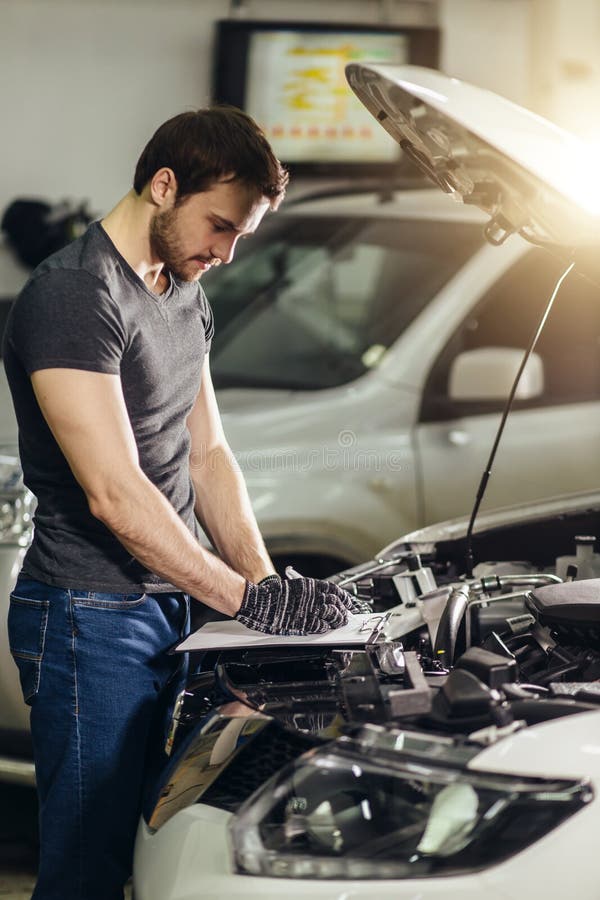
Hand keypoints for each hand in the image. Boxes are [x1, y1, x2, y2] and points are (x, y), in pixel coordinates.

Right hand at [236, 574, 356, 634]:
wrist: (261, 603)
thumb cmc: (275, 595)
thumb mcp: (296, 587)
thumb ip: (311, 592)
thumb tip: (323, 598)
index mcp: (312, 586)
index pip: (335, 591)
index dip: (344, 598)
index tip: (348, 602)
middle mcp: (314, 596)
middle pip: (336, 604)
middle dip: (343, 610)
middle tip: (346, 615)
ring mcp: (311, 610)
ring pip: (333, 615)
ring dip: (338, 620)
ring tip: (340, 622)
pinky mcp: (306, 623)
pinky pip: (322, 626)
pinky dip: (326, 627)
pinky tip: (326, 628)